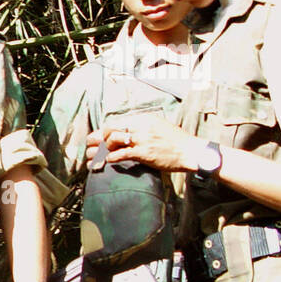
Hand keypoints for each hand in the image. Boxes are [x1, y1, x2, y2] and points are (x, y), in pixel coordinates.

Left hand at [86, 116, 200, 172]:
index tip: (96, 138)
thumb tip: (127, 132)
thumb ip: (142, 127)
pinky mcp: (144, 152)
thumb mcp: (159, 126)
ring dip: (101, 150)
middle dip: (97, 138)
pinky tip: (107, 162)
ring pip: (112, 141)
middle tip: (89, 147)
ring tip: (95, 157)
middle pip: (110, 129)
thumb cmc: (176, 142)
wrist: (191, 151)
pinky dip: (111, 158)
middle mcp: (140, 126)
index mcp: (143, 119)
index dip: (104, 131)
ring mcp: (142, 139)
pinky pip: (121, 154)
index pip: (117, 122)